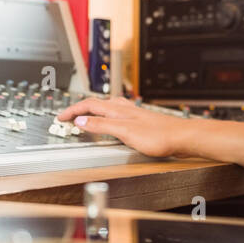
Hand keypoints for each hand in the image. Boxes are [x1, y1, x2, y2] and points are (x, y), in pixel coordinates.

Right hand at [54, 96, 186, 158]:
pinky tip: (114, 123)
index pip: (89, 105)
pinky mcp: (141, 122)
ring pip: (107, 108)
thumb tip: (81, 121)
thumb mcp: (124, 132)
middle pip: (97, 104)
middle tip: (69, 116)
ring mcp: (133, 115)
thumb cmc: (159, 135)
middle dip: (80, 109)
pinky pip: (117, 115)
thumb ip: (102, 126)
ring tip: (86, 116)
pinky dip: (107, 117)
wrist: (182, 137)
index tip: (61, 116)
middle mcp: (125, 109)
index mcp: (117, 110)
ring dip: (94, 111)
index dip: (73, 111)